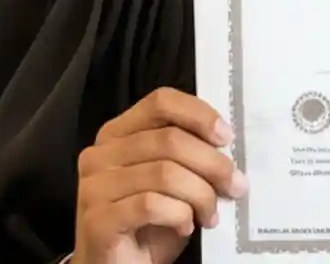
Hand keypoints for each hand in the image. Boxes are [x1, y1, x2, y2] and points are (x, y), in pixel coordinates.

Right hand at [72, 87, 247, 263]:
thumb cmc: (150, 223)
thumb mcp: (173, 181)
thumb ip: (189, 156)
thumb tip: (229, 146)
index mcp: (118, 134)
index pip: (161, 102)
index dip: (198, 114)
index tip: (226, 137)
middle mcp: (100, 155)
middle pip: (170, 140)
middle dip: (212, 164)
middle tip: (235, 186)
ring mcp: (94, 187)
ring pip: (164, 173)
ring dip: (200, 195)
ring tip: (210, 215)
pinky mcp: (97, 219)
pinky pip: (150, 205)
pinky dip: (179, 215)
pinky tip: (185, 227)